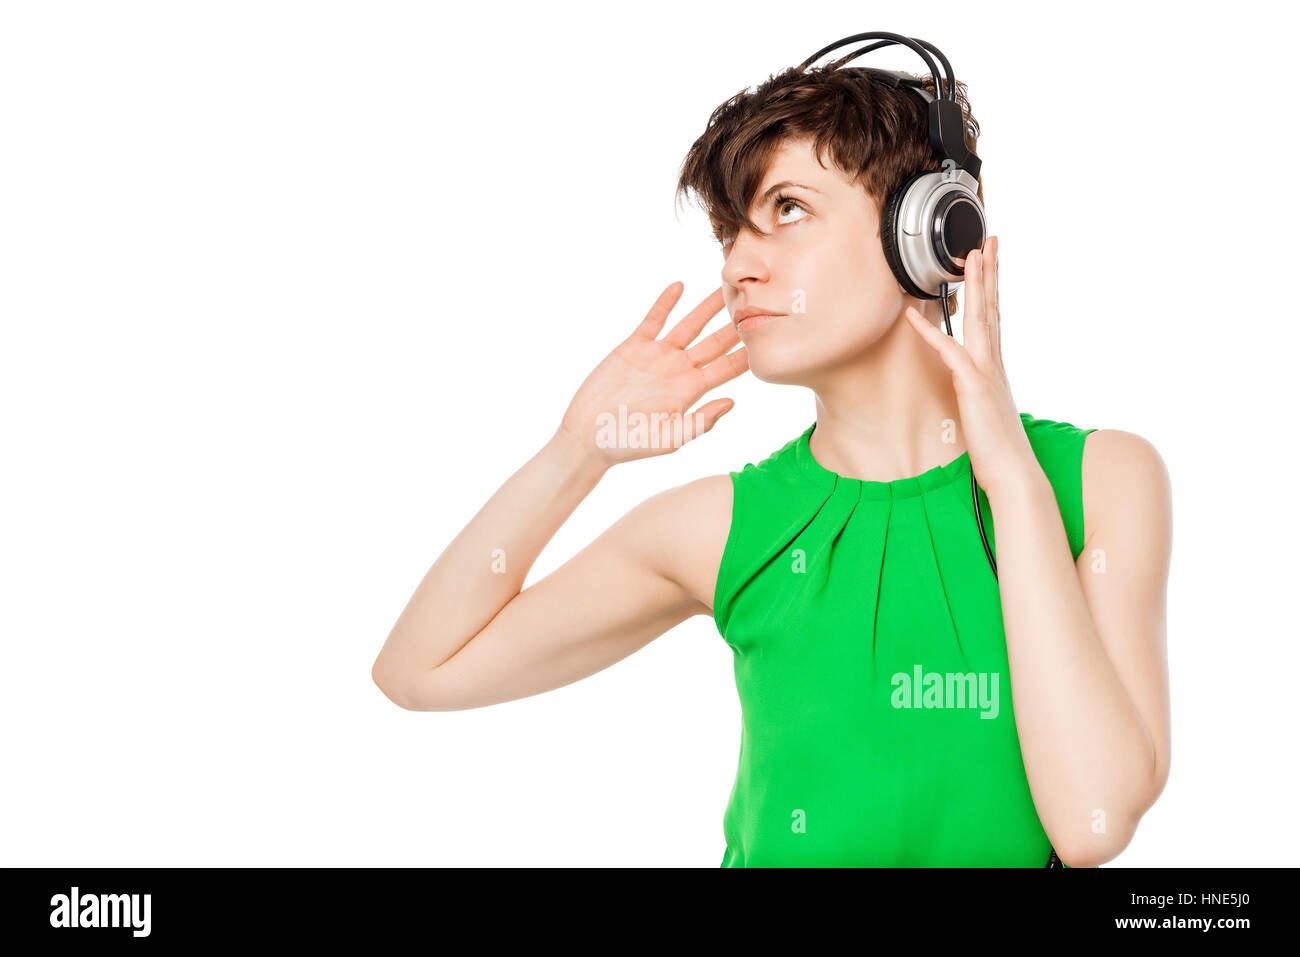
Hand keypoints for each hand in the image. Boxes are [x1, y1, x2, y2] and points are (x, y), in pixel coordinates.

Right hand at [556, 281, 748, 469]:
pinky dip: (665, 303)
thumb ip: (701, 421)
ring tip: (723, 286)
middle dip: (734, 325)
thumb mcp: (669, 439)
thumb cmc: (628, 444)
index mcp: (691, 391)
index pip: (727, 368)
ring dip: (706, 307)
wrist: (588, 435)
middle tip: (756, 302)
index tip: (765, 335)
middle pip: (715, 342)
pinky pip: (654, 320)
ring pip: (689, 325)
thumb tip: (732, 401)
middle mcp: (678, 370)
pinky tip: (679, 286)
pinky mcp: (633, 347)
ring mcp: (657, 356)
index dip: (746, 353)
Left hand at [903, 236, 1039, 498]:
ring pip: (979, 319)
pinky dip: (930, 333)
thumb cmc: (998, 449)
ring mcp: (985, 373)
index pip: (993, 319)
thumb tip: (970, 389)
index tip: (990, 262)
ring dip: (974, 286)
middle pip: (991, 309)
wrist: (1013, 473)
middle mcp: (994, 364)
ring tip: (971, 256)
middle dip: (990, 273)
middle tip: (988, 241)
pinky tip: (913, 316)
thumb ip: (978, 395)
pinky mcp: (973, 387)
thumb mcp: (984, 414)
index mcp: (995, 369)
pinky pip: (949, 353)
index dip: (991, 289)